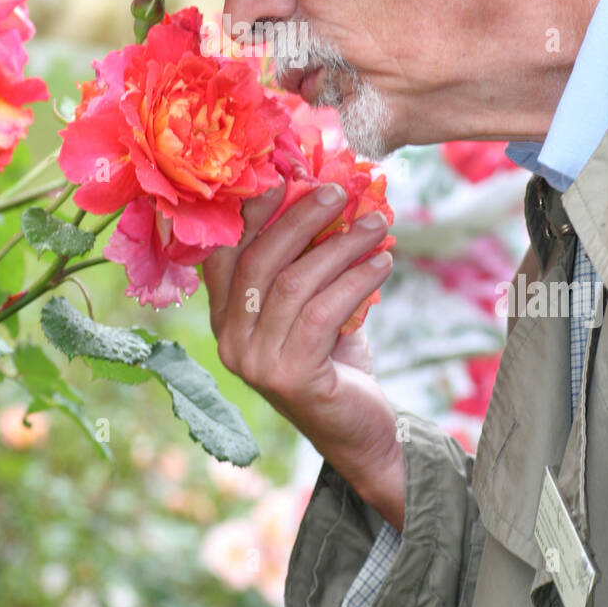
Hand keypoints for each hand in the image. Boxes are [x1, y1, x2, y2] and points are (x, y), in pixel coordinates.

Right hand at [203, 179, 406, 529]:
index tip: (285, 174)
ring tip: (377, 224)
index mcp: (225, 317)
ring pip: (294, 284)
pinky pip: (322, 313)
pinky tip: (383, 262)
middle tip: (340, 191)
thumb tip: (330, 192)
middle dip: (300, 217)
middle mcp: (230, 340)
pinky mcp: (290, 377)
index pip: (224, 252)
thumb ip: (310, 260)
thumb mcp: (314, 303)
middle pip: (258, 260)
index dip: (249, 210)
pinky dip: (355, 279)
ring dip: (339, 245)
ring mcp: (255, 362)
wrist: (359, 432)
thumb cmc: (334, 358)